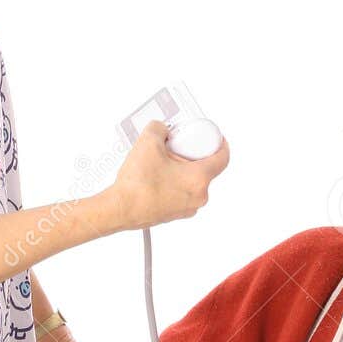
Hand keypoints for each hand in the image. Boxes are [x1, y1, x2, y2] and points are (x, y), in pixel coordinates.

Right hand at [108, 121, 229, 231]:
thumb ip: (158, 128)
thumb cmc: (136, 186)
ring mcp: (187, 207)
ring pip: (192, 181)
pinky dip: (173, 182)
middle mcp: (198, 196)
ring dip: (181, 169)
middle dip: (192, 155)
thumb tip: (161, 128)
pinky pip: (181, 192)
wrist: (119, 209)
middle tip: (177, 147)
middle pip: (205, 168)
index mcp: (199, 179)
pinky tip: (157, 176)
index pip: (223, 158)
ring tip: (161, 163)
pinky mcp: (175, 213)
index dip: (221, 143)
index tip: (216, 138)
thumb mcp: (148, 143)